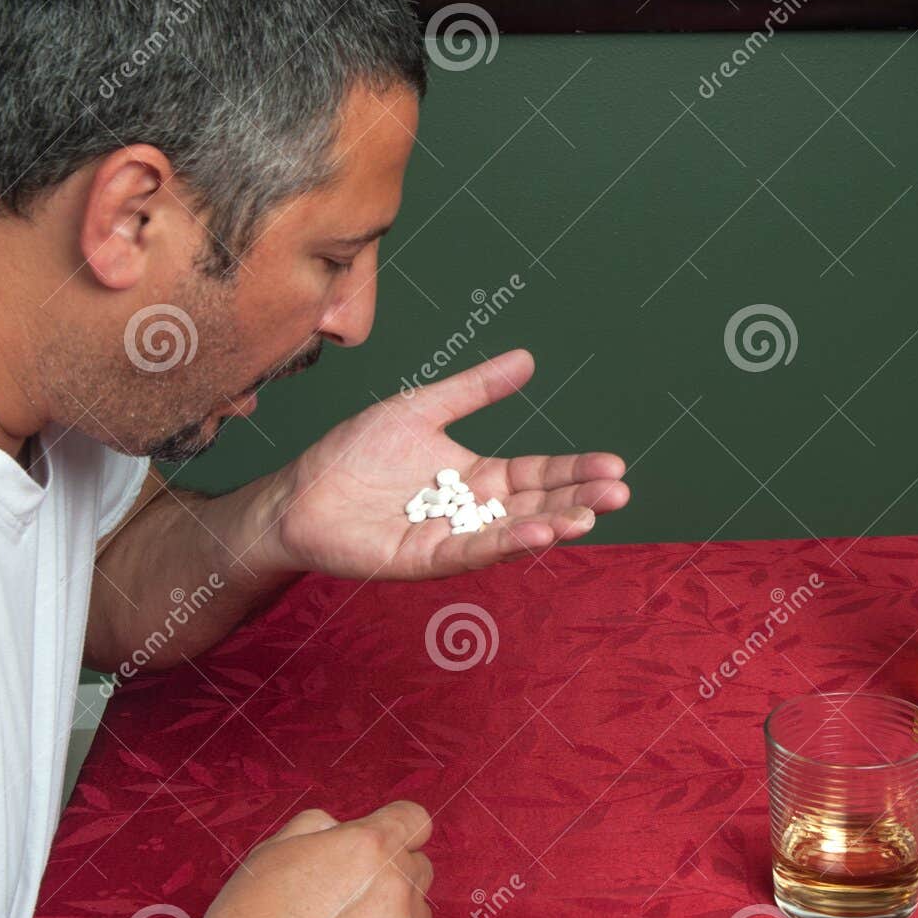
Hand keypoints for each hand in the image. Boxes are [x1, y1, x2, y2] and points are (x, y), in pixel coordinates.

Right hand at [179, 802, 433, 917]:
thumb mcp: (272, 852)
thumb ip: (320, 828)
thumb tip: (341, 830)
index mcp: (368, 847)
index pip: (414, 820)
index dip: (396, 827)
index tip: (381, 843)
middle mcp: (397, 887)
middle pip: (417, 866)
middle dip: (391, 873)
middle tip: (347, 896)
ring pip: (416, 912)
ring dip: (392, 916)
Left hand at [263, 348, 629, 579]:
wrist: (298, 492)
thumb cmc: (356, 452)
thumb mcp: (423, 408)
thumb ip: (475, 389)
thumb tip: (528, 359)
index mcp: (478, 476)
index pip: (539, 474)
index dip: (575, 471)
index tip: (614, 466)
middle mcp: (473, 511)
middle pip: (537, 506)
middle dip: (578, 500)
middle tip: (619, 493)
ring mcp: (451, 538)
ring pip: (511, 533)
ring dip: (551, 526)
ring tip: (586, 516)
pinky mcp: (422, 559)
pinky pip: (469, 551)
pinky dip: (503, 543)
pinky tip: (534, 534)